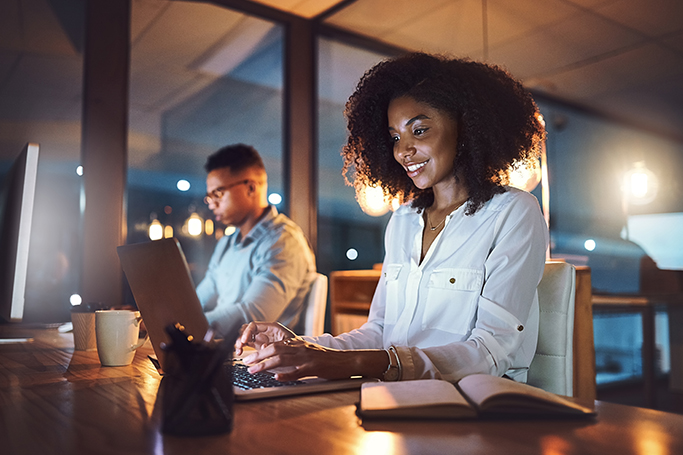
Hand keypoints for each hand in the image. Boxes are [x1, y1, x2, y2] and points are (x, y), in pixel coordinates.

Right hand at [235, 322, 295, 355]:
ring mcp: (261, 339)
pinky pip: (247, 344)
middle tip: (239, 347)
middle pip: (247, 330)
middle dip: (241, 337)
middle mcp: (265, 331)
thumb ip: (275, 345)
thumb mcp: (287, 345)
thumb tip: (263, 347)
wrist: (303, 355)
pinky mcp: (259, 346)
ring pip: (246, 337)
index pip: (254, 325)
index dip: (246, 332)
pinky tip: (241, 353)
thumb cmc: (297, 348)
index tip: (244, 341)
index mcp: (272, 327)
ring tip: (239, 351)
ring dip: (240, 343)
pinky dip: (242, 348)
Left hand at [242, 339, 389, 381]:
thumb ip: (295, 354)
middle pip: (275, 349)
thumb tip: (278, 362)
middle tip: (245, 362)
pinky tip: (277, 378)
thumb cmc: (328, 359)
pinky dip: (286, 375)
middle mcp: (301, 348)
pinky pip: (298, 371)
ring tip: (254, 371)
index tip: (249, 357)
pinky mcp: (314, 368)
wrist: (347, 361)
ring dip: (266, 365)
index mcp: (299, 344)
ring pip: (282, 359)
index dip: (260, 350)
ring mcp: (307, 358)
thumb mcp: (309, 353)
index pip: (275, 344)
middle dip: (258, 356)